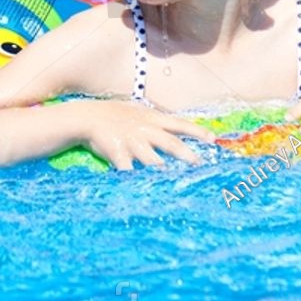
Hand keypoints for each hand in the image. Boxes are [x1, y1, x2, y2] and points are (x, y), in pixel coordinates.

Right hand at [76, 100, 215, 170]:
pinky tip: (144, 189)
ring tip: (177, 182)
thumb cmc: (113, 115)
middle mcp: (144, 130)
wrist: (87, 117)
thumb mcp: (137, 111)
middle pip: (170, 144)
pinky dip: (137, 180)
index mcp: (151, 119)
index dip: (197, 132)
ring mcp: (132, 142)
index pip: (179, 124)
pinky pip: (129, 170)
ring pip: (152, 160)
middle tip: (200, 165)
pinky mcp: (118, 154)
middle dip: (187, 155)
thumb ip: (154, 120)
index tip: (213, 139)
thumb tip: (173, 126)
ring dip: (165, 171)